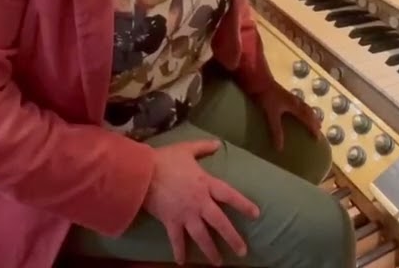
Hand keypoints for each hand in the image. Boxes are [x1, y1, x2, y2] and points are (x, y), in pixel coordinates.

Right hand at [143, 140, 259, 264]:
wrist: (142, 172)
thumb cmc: (165, 159)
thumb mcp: (186, 149)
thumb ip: (203, 147)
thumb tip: (218, 143)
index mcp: (206, 184)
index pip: (230, 195)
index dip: (244, 205)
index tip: (256, 214)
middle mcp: (199, 202)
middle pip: (220, 223)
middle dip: (232, 238)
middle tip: (242, 251)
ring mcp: (185, 214)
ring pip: (201, 236)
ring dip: (210, 251)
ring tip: (218, 263)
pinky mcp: (170, 221)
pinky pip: (176, 240)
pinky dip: (179, 251)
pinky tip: (182, 263)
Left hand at [254, 80, 320, 151]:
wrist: (259, 80)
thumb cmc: (266, 97)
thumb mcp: (271, 114)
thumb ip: (276, 130)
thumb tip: (280, 148)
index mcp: (295, 106)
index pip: (308, 119)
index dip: (313, 128)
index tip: (318, 138)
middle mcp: (295, 101)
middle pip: (309, 111)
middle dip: (314, 120)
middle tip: (319, 128)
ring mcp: (290, 96)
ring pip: (304, 106)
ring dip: (310, 114)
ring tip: (312, 120)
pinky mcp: (285, 94)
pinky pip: (298, 103)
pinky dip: (302, 109)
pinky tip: (296, 110)